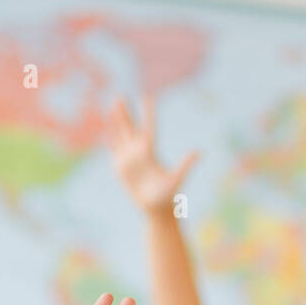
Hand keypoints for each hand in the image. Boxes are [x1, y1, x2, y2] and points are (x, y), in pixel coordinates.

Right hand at [106, 97, 197, 212]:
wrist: (156, 208)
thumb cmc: (168, 195)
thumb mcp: (177, 179)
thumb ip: (185, 165)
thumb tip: (199, 152)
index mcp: (151, 152)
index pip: (148, 128)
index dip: (147, 113)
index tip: (147, 97)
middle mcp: (139, 152)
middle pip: (130, 128)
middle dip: (125, 113)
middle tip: (120, 96)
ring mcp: (128, 159)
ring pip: (120, 136)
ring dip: (115, 122)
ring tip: (112, 107)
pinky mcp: (120, 168)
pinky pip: (114, 151)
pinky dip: (110, 140)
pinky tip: (106, 130)